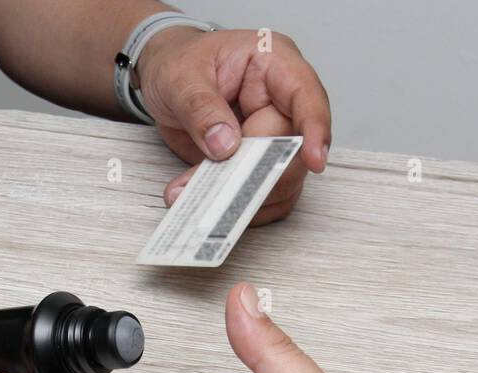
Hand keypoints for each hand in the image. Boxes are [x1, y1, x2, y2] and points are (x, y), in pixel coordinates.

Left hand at [135, 26, 331, 225]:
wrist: (163, 79)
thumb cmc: (178, 63)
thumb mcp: (179, 77)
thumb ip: (201, 108)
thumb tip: (226, 144)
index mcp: (273, 63)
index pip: (307, 96)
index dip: (314, 129)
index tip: (313, 160)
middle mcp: (281, 101)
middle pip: (291, 149)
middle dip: (254, 173)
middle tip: (214, 186)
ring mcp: (273, 136)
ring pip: (281, 179)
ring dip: (240, 195)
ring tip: (194, 193)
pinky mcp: (260, 164)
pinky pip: (263, 194)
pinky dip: (235, 205)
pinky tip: (205, 199)